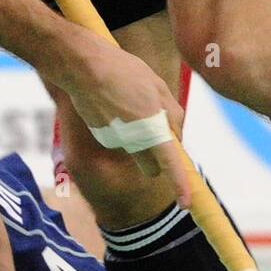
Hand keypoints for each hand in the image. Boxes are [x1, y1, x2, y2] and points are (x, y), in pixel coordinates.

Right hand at [62, 40, 189, 206]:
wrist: (84, 67)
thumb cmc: (125, 72)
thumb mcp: (158, 86)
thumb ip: (173, 114)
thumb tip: (176, 135)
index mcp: (152, 129)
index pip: (171, 166)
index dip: (180, 186)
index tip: (186, 203)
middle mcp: (133, 141)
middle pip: (152, 167)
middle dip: (158, 159)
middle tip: (159, 134)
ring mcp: (115, 140)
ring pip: (135, 150)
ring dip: (139, 137)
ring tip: (130, 103)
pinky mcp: (101, 135)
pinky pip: (120, 138)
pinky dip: (123, 128)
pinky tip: (115, 104)